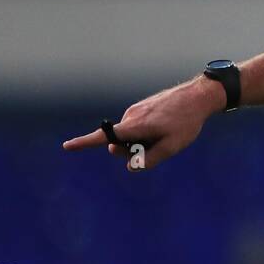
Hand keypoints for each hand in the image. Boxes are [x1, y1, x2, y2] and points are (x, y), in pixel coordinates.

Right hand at [62, 76, 223, 171]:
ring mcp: (135, 111)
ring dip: (141, 141)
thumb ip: (149, 159)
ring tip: (166, 132)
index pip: (106, 137)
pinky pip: (136, 128)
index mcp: (135, 126)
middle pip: (118, 144)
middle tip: (158, 146)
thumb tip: (131, 167)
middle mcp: (130, 117)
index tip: (66, 146)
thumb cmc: (185, 123)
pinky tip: (166, 126)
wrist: (197, 97)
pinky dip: (146, 133)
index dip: (84, 143)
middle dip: (130, 151)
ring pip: (129, 136)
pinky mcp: (141, 108)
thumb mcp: (171, 147)